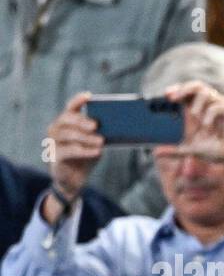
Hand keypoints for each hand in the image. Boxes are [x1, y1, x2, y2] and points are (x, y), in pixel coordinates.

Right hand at [45, 92, 102, 209]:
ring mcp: (54, 142)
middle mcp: (56, 129)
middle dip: (82, 121)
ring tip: (101, 141)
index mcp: (67, 123)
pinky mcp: (55, 156)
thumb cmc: (86, 156)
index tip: (89, 96)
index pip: (71, 108)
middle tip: (96, 125)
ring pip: (68, 135)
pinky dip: (84, 151)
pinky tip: (97, 152)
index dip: (78, 100)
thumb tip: (119, 126)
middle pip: (67, 119)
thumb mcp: (95, 144)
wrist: (74, 179)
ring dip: (86, 137)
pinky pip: (69, 151)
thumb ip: (101, 134)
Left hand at [158, 82, 223, 177]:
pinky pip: (217, 106)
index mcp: (203, 108)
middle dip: (183, 89)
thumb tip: (158, 152)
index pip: (189, 92)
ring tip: (196, 117)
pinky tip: (209, 127)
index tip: (166, 96)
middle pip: (197, 85)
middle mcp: (213, 103)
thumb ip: (176, 149)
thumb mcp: (193, 149)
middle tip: (172, 98)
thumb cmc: (219, 151)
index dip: (177, 90)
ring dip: (197, 104)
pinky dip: (210, 115)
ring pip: (206, 91)